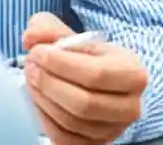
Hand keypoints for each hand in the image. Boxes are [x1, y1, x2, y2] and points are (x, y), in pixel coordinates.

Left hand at [21, 13, 147, 144]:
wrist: (97, 81)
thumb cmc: (85, 57)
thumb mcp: (70, 34)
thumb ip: (48, 29)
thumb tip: (30, 38)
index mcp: (132, 73)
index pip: (97, 74)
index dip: (61, 64)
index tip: (37, 52)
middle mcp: (130, 106)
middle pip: (84, 103)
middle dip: (49, 83)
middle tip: (30, 67)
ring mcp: (114, 129)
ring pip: (73, 121)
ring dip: (44, 99)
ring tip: (30, 79)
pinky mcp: (96, 144)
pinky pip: (65, 138)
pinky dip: (45, 118)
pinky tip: (37, 99)